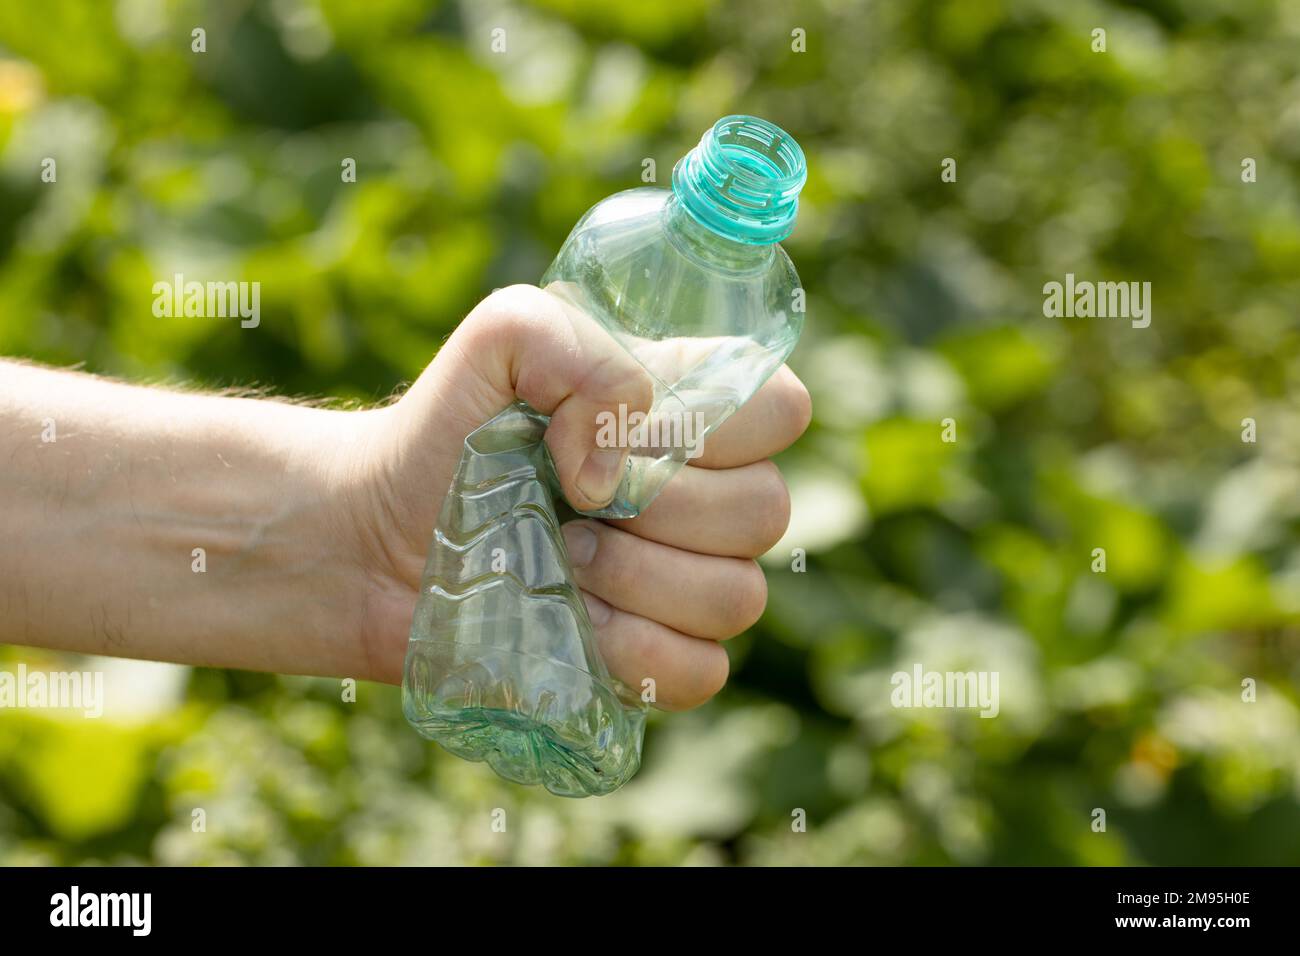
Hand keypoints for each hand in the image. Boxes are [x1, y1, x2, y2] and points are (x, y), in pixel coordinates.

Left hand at [341, 285, 811, 708]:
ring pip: (738, 596)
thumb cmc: (450, 431)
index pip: (782, 411)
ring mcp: (687, 587)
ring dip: (638, 576)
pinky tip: (574, 622)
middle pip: (767, 510)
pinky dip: (635, 650)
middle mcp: (707, 501)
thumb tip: (617, 466)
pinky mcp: (655, 663)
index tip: (629, 432)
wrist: (379, 533)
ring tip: (561, 557)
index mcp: (692, 417)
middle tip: (573, 500)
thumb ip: (579, 348)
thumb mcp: (504, 339)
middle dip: (662, 506)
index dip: (719, 426)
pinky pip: (702, 671)